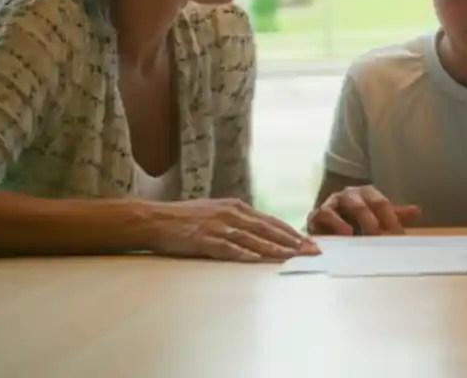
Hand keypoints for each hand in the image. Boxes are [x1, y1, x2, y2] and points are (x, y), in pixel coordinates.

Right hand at [149, 198, 317, 262]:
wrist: (155, 218)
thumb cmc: (185, 217)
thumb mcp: (215, 211)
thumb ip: (237, 219)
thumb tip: (258, 229)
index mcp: (235, 207)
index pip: (270, 220)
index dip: (290, 231)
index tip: (308, 241)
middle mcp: (230, 214)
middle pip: (267, 229)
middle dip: (292, 240)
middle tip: (312, 250)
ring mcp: (218, 226)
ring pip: (252, 238)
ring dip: (274, 248)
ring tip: (293, 256)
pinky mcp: (204, 239)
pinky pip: (228, 248)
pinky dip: (245, 254)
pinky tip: (258, 259)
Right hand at [307, 185, 421, 235]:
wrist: (328, 220)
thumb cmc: (357, 218)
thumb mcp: (378, 216)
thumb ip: (395, 214)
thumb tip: (418, 211)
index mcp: (367, 193)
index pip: (381, 203)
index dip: (391, 218)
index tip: (398, 235)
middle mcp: (350, 195)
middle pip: (362, 204)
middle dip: (371, 221)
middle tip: (380, 236)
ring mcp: (333, 203)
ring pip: (343, 207)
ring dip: (347, 221)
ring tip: (353, 234)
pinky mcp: (317, 215)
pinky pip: (324, 216)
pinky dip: (332, 224)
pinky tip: (341, 234)